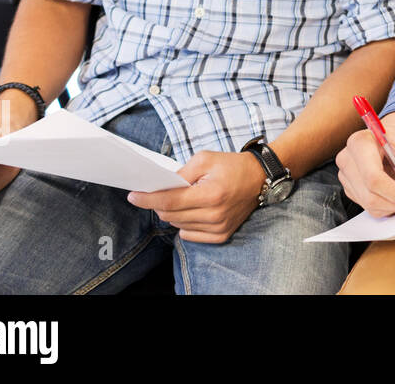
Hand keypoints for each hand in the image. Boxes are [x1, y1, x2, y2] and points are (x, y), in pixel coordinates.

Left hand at [127, 150, 264, 243]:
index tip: (133, 196)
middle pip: (171, 215)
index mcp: (211, 194)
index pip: (169, 201)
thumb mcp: (205, 158)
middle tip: (160, 192)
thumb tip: (161, 187)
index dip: (148, 199)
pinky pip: (190, 235)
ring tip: (183, 199)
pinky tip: (193, 210)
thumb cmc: (232, 165)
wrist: (260, 178)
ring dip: (174, 213)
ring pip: (178, 226)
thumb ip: (181, 173)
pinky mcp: (222, 235)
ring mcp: (219, 228)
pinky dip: (185, 224)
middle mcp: (215, 215)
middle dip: (159, 204)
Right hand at [334, 111, 394, 216]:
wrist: (392, 137)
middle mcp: (347, 158)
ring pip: (369, 204)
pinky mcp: (350, 187)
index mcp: (360, 142)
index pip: (373, 178)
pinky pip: (368, 207)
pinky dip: (386, 206)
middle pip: (370, 195)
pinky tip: (394, 193)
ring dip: (392, 205)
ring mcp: (345, 174)